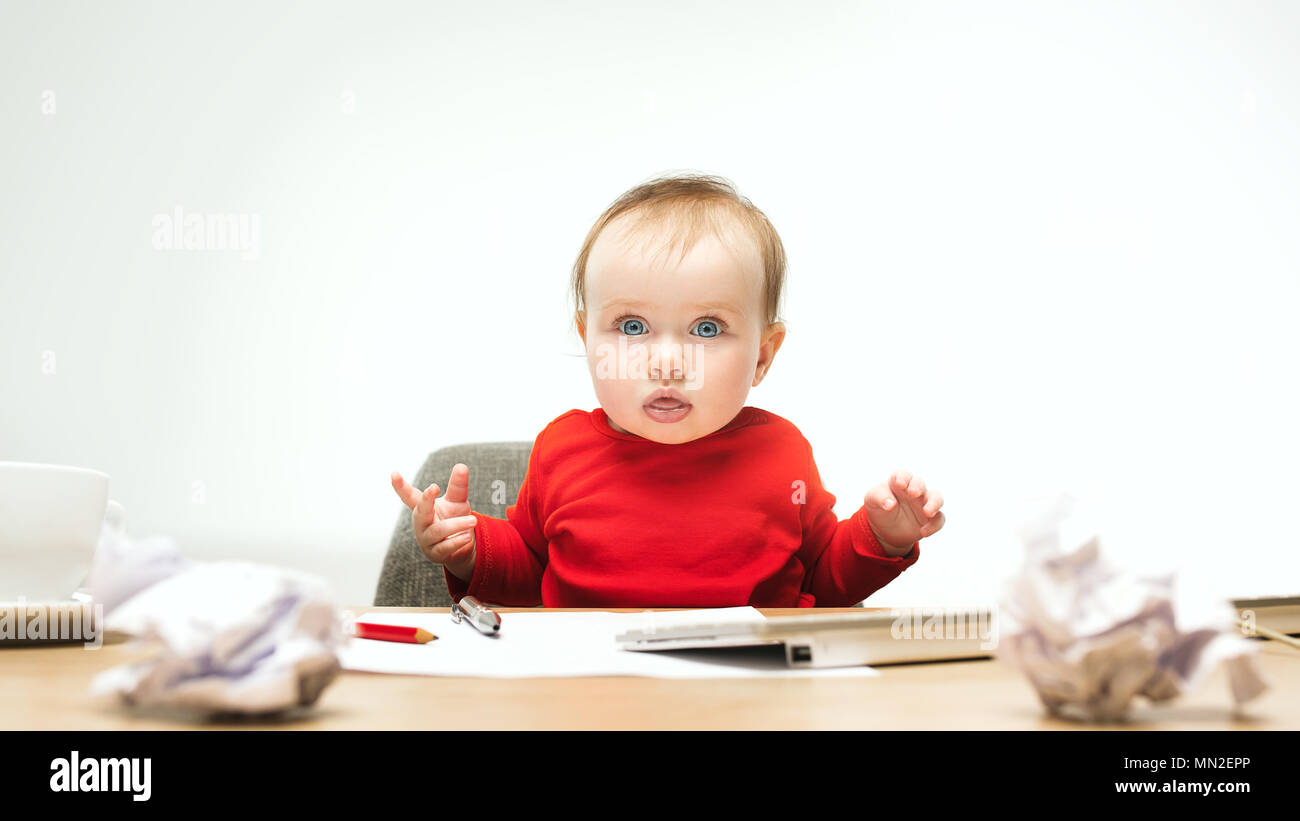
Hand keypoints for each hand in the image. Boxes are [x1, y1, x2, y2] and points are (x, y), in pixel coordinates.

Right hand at [390, 463, 476, 579]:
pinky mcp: (435, 553)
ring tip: (473, 520)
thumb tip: (461, 466)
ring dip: (457, 524)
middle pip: (420, 511)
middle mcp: (421, 523)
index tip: (394, 474)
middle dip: (426, 500)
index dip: (400, 486)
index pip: (409, 496)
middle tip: (434, 487)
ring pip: (438, 531)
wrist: (461, 545)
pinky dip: (457, 541)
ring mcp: (426, 539)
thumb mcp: (457, 501)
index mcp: (422, 508)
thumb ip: (458, 485)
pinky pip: (445, 547)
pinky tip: (467, 537)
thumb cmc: (453, 518)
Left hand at [863, 470, 945, 555]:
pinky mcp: (930, 519)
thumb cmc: (879, 508)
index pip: (903, 474)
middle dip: (918, 486)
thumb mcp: (872, 500)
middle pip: (920, 482)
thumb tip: (890, 504)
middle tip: (913, 493)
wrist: (884, 530)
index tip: (900, 484)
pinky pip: (939, 519)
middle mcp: (914, 490)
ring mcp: (924, 503)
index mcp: (899, 482)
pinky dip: (934, 525)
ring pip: (937, 497)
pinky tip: (923, 532)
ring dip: (934, 503)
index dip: (903, 477)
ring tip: (927, 512)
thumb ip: (878, 497)